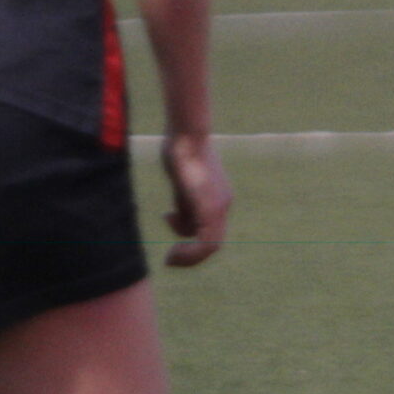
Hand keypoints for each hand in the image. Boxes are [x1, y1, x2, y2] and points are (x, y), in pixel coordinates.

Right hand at [161, 132, 230, 267]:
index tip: (172, 248)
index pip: (210, 232)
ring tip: (170, 250)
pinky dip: (190, 254)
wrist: (186, 133)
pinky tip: (173, 254)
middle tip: (170, 260)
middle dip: (190, 256)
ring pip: (210, 246)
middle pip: (212, 243)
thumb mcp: (181, 182)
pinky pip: (206, 242)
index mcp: (218, 198)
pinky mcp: (210, 208)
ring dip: (188, 256)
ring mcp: (220, 206)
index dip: (192, 246)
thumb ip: (183, 201)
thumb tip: (175, 217)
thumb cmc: (180, 150)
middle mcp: (224, 204)